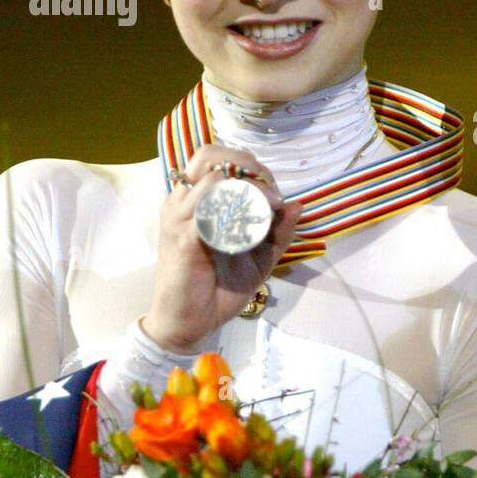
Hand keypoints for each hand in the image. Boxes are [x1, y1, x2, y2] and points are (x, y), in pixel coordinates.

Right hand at [141, 145, 300, 351]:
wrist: (191, 323)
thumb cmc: (221, 288)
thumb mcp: (260, 257)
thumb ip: (278, 232)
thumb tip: (297, 204)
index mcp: (196, 201)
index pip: (217, 157)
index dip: (250, 164)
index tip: (272, 190)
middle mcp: (183, 202)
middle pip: (209, 154)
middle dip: (246, 163)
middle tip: (268, 188)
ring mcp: (179, 217)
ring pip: (212, 175)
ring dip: (246, 184)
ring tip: (267, 205)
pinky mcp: (182, 237)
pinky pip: (207, 206)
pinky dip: (235, 206)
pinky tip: (252, 222)